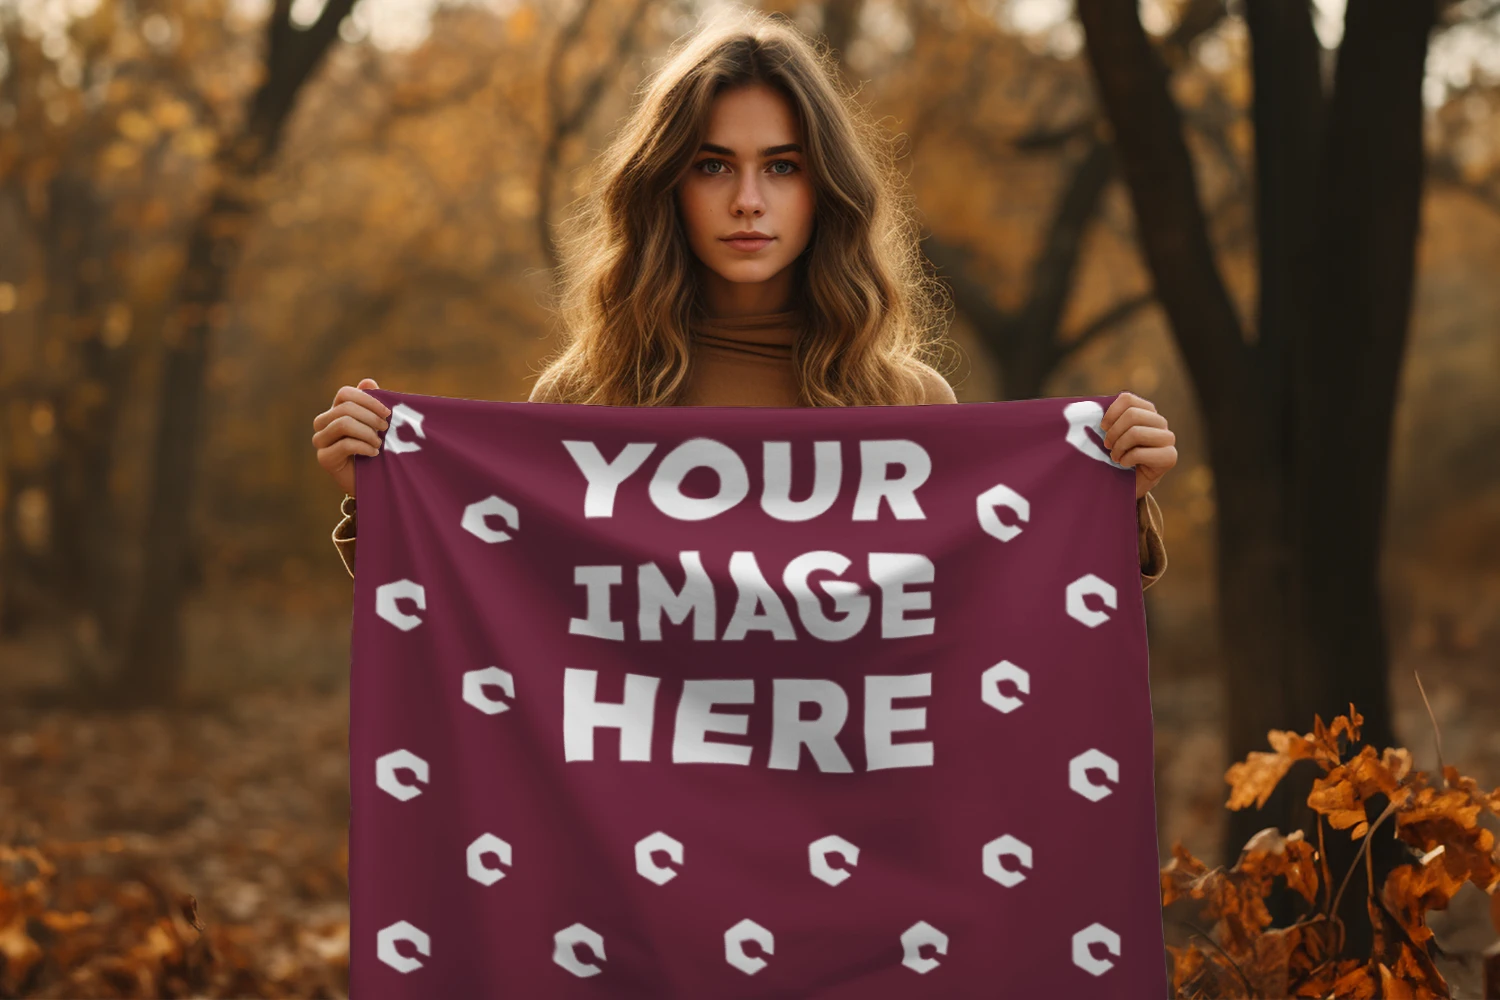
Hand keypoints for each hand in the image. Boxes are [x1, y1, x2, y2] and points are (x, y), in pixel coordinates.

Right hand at [312, 378, 390, 497]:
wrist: (372, 482)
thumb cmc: (376, 450)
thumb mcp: (378, 425)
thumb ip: (373, 404)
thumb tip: (367, 381)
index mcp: (335, 411)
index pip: (345, 394)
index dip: (367, 399)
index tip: (388, 412)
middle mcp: (323, 424)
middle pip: (345, 408)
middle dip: (371, 417)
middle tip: (386, 429)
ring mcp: (321, 441)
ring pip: (343, 424)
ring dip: (367, 432)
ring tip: (380, 444)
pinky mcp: (324, 458)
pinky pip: (344, 444)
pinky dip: (364, 447)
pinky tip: (374, 453)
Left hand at [1101, 391, 1176, 499]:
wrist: (1127, 486)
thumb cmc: (1116, 457)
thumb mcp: (1109, 436)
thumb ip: (1105, 421)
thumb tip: (1083, 409)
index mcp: (1145, 411)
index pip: (1127, 399)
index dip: (1110, 413)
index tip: (1102, 428)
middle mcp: (1160, 422)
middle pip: (1132, 415)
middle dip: (1114, 432)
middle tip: (1107, 446)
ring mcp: (1168, 439)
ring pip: (1136, 432)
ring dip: (1119, 447)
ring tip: (1115, 457)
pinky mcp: (1170, 457)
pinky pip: (1141, 452)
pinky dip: (1127, 459)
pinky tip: (1125, 464)